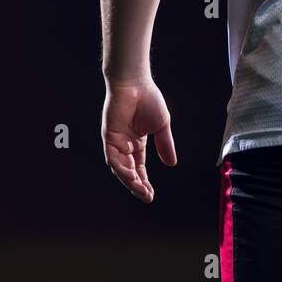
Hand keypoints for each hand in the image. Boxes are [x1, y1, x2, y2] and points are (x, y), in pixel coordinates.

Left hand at [102, 79, 176, 202]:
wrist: (136, 84)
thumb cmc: (148, 100)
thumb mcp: (161, 126)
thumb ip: (165, 145)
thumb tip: (172, 164)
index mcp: (136, 143)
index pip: (139, 168)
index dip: (144, 182)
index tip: (151, 195)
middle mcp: (124, 145)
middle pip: (129, 171)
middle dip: (137, 186)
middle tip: (147, 197)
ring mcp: (116, 142)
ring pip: (120, 168)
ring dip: (130, 181)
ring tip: (142, 191)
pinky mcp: (109, 137)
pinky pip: (114, 158)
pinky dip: (122, 169)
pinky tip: (132, 177)